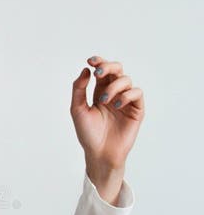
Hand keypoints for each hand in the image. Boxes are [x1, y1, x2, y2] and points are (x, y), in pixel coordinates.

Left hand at [70, 55, 144, 171]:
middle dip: (108, 67)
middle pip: (117, 70)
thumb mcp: (77, 109)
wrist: (99, 153)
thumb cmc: (87, 134)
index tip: (91, 61)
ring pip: (126, 80)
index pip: (102, 72)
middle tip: (99, 73)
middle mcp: (114, 94)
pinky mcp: (136, 110)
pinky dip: (127, 95)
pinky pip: (137, 94)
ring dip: (114, 86)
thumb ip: (79, 89)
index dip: (99, 62)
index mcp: (100, 92)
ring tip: (104, 100)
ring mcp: (126, 101)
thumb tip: (86, 70)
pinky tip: (117, 105)